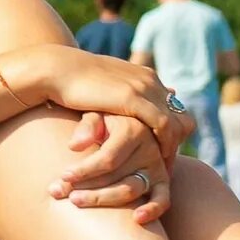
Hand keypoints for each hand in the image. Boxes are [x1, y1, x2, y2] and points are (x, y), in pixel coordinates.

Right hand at [34, 50, 194, 169]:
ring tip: (164, 168)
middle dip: (179, 142)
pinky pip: (163, 125)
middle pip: (182, 116)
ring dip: (174, 148)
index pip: (173, 108)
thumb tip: (120, 111)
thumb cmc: (73, 84)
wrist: (56, 70)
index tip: (162, 153)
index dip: (172, 132)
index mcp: (143, 76)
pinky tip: (156, 160)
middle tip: (166, 164)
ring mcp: (144, 87)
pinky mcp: (134, 98)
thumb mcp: (103, 91)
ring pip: (177, 123)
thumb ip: (119, 99)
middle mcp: (149, 80)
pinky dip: (165, 144)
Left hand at [50, 110, 175, 225]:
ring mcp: (157, 167)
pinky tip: (136, 219)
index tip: (63, 176)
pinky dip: (152, 211)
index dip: (84, 169)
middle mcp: (148, 149)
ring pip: (131, 190)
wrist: (130, 123)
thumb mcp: (96, 115)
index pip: (107, 158)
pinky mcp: (162, 181)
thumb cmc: (105, 121)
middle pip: (116, 177)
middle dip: (85, 187)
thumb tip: (74, 145)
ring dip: (103, 199)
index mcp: (132, 130)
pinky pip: (163, 200)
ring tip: (75, 201)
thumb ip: (87, 126)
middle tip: (58, 193)